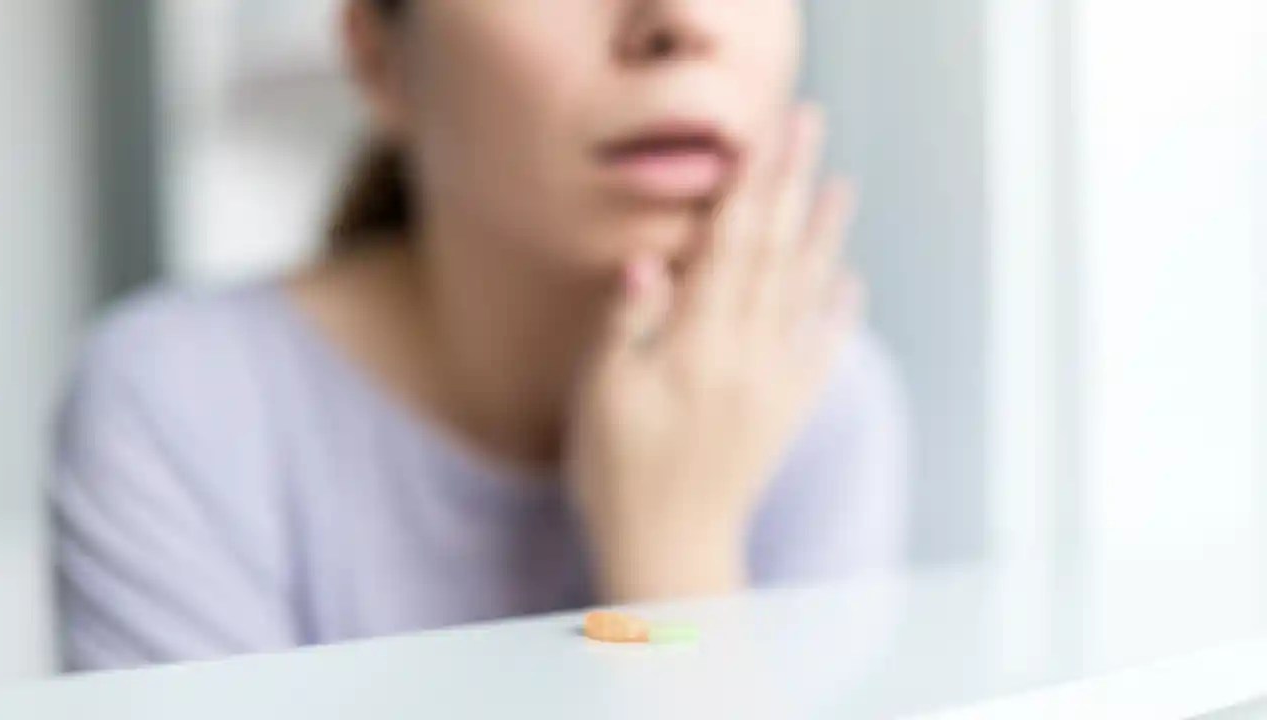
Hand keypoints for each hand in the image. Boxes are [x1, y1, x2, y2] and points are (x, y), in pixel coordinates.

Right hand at [565, 105, 864, 602]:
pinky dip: (835, 312)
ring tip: (840, 185)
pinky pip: (819, 352)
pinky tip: (848, 281)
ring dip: (822, 235)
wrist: (670, 550)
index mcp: (696, 346)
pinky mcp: (785, 411)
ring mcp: (773, 383)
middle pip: (771, 254)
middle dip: (789, 184)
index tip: (761, 134)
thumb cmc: (619, 472)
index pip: (727, 247)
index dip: (745, 185)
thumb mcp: (602, 397)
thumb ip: (628, 325)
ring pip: (802, 293)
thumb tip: (648, 262)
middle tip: (807, 127)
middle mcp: (746, 356)